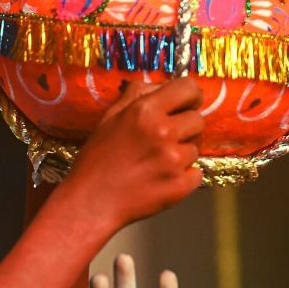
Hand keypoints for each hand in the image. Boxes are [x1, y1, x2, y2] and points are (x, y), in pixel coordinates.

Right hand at [63, 78, 203, 227]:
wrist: (91, 203)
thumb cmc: (96, 162)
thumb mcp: (109, 119)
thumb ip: (135, 96)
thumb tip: (155, 84)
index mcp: (144, 111)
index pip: (188, 88)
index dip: (190, 96)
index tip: (186, 104)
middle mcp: (162, 132)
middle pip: (198, 119)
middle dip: (185, 128)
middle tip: (164, 140)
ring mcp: (173, 161)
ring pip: (196, 148)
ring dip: (182, 154)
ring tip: (156, 163)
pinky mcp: (180, 185)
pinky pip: (196, 174)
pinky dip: (183, 177)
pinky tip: (161, 179)